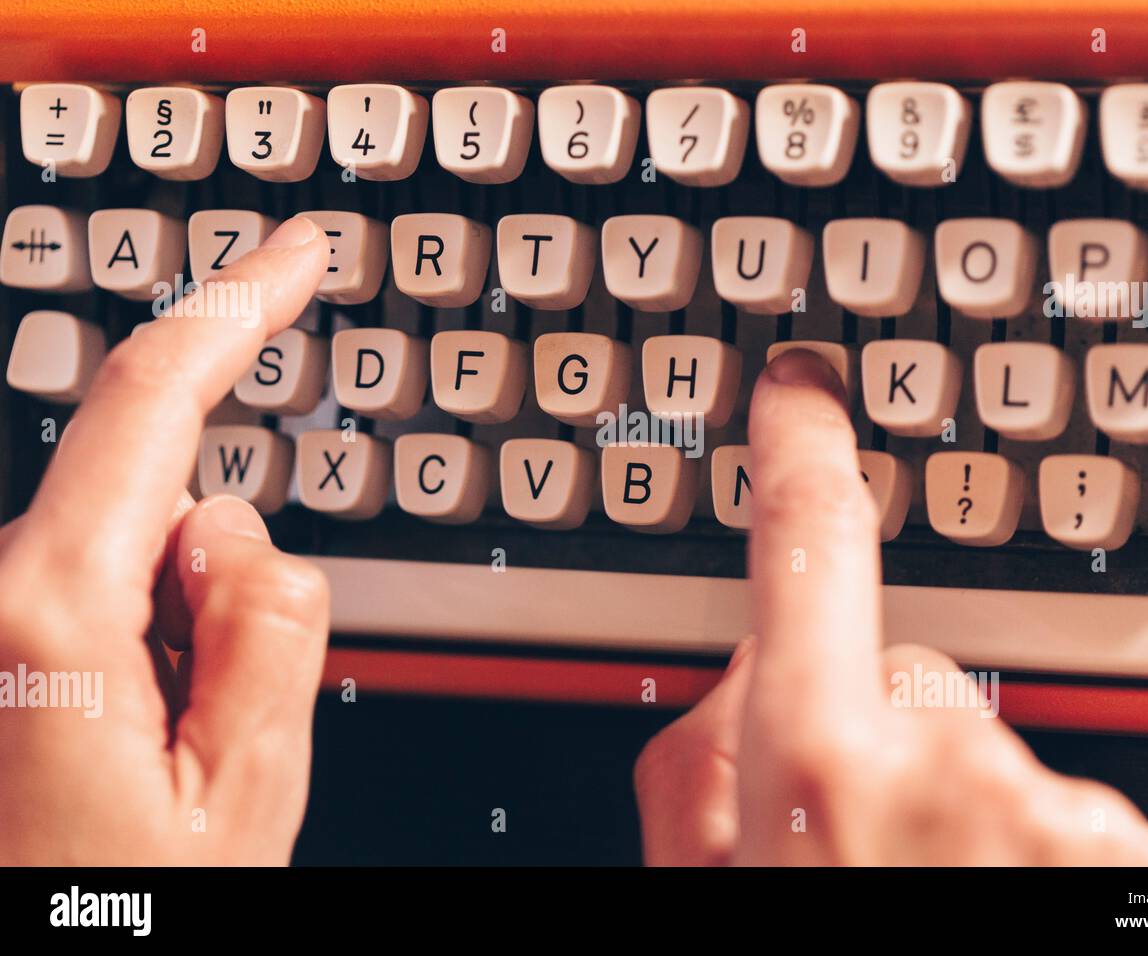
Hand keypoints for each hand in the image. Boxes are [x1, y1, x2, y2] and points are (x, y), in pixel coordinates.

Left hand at [0, 217, 330, 864]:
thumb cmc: (114, 915)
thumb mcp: (244, 792)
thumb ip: (267, 629)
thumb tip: (232, 530)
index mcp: (46, 615)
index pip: (151, 397)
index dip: (239, 304)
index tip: (296, 250)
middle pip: (166, 502)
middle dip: (228, 585)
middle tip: (226, 730)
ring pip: (140, 563)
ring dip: (186, 639)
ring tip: (168, 773)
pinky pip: (101, 604)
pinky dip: (148, 653)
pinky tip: (134, 755)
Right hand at [634, 350, 1147, 865]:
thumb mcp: (699, 883)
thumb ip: (694, 765)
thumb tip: (738, 682)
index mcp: (822, 768)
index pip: (808, 553)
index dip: (801, 451)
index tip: (802, 384)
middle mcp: (952, 772)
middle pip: (906, 675)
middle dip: (873, 729)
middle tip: (849, 839)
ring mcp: (1058, 814)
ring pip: (986, 749)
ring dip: (953, 807)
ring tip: (918, 888)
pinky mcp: (1133, 855)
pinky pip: (1063, 809)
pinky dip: (1024, 848)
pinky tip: (981, 896)